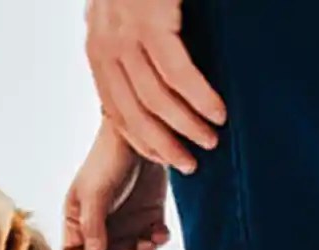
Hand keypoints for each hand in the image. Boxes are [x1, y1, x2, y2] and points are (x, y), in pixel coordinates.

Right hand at [63, 119, 170, 249]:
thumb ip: (93, 229)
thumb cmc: (107, 160)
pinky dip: (156, 243)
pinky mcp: (150, 216)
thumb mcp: (94, 194)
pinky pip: (152, 241)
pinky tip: (158, 234)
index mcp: (79, 219)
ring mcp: (126, 222)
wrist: (141, 134)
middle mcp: (102, 225)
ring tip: (145, 247)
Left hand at [85, 0, 225, 172]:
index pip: (115, 111)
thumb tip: (160, 77)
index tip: (166, 160)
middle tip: (191, 165)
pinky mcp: (148, 23)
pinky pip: (176, 73)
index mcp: (99, 51)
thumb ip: (140, 45)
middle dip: (164, 145)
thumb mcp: (134, 14)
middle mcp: (105, 48)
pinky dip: (199, 97)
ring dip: (186, 126)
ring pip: (155, 100)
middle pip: (133, 114)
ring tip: (212, 141)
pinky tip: (218, 112)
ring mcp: (123, 36)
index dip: (141, 141)